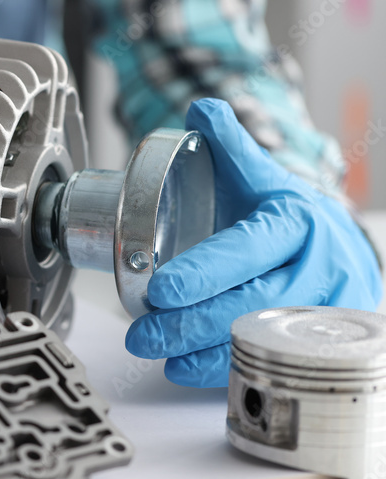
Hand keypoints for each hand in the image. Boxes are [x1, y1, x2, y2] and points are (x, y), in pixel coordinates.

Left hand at [125, 98, 381, 386]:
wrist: (336, 248)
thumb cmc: (286, 214)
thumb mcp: (262, 176)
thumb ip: (230, 144)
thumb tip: (201, 109)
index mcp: (297, 222)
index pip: (247, 251)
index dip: (205, 273)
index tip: (161, 288)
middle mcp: (317, 269)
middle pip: (248, 303)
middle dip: (188, 322)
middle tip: (141, 331)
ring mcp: (322, 311)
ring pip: (256, 338)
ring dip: (198, 351)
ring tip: (151, 349)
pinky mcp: (318, 344)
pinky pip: (268, 360)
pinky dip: (222, 369)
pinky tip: (182, 369)